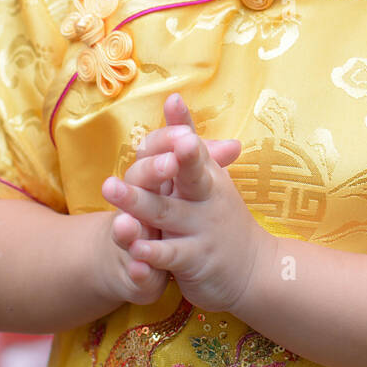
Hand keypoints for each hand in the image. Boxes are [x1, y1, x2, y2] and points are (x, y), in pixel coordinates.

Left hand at [100, 95, 273, 313]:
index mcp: (207, 173)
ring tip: (110, 188)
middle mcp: (207, 196)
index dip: (175, 129)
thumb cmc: (222, 216)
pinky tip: (134, 247)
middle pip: (188, 173)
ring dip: (138, 201)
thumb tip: (173, 97)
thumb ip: (189, 141)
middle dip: (174, 157)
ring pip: (166, 212)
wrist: (255, 268)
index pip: (189, 145)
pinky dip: (152, 252)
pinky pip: (170, 254)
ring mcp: (201, 228)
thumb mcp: (210, 176)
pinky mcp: (195, 259)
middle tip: (151, 145)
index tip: (171, 103)